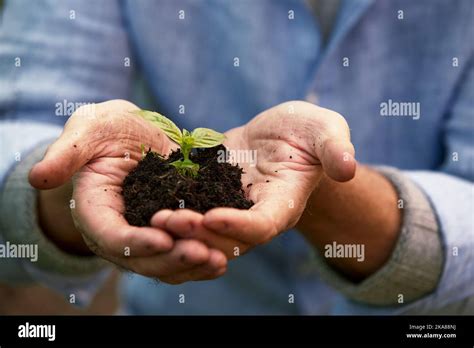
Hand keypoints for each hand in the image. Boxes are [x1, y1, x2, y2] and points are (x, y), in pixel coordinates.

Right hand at [30, 100, 226, 283]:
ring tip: (218, 260)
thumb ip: (67, 153)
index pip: (111, 236)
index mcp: (96, 211)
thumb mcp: (89, 131)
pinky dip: (202, 257)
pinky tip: (224, 256)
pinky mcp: (171, 232)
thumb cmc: (108, 129)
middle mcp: (121, 231)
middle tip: (201, 253)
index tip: (162, 238)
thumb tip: (38, 178)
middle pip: (143, 259)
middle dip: (171, 259)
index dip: (134, 242)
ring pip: (167, 263)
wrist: (135, 135)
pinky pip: (185, 252)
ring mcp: (147, 235)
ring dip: (192, 265)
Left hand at [151, 101, 355, 257]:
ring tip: (151, 216)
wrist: (280, 135)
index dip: (239, 227)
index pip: (262, 226)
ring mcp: (229, 209)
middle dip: (197, 233)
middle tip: (166, 221)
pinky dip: (170, 209)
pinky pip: (189, 208)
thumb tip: (347, 167)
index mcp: (283, 204)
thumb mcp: (326, 131)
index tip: (211, 217)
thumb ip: (335, 148)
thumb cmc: (308, 133)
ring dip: (178, 228)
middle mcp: (253, 215)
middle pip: (225, 237)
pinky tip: (145, 202)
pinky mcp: (210, 196)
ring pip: (202, 230)